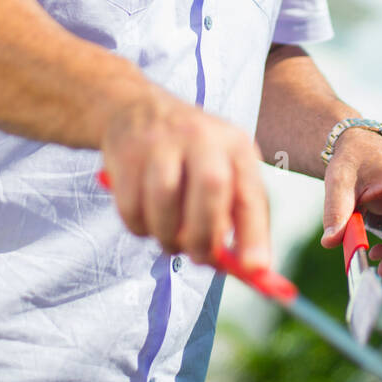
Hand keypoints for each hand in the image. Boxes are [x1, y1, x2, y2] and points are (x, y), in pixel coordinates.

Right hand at [100, 91, 270, 269]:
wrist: (136, 110)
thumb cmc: (189, 156)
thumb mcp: (222, 170)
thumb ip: (236, 218)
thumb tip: (249, 270)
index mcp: (234, 144)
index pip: (251, 192)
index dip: (255, 233)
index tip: (254, 269)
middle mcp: (202, 136)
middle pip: (211, 188)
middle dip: (205, 235)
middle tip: (200, 257)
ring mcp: (161, 141)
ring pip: (165, 202)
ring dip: (167, 235)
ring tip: (169, 236)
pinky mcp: (126, 152)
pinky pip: (131, 207)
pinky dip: (139, 226)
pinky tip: (145, 217)